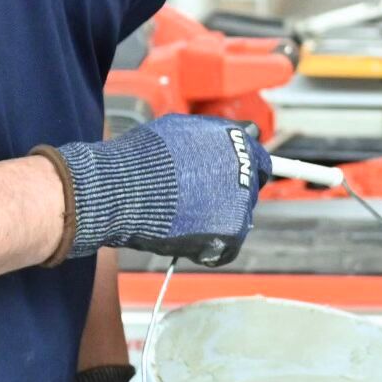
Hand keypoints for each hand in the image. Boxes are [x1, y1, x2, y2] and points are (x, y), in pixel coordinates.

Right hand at [53, 116, 265, 265]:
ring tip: (180, 220)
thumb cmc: (141, 158)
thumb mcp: (178, 131)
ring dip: (214, 224)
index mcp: (236, 140)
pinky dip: (207, 250)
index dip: (244, 174)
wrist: (124, 186)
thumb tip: (217, 147)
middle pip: (248, 192)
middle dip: (227, 200)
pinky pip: (225, 249)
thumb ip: (206, 141)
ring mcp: (241, 200)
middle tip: (196, 207)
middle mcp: (245, 168)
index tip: (232, 186)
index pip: (256, 161)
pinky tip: (185, 241)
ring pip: (236, 221)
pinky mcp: (231, 230)